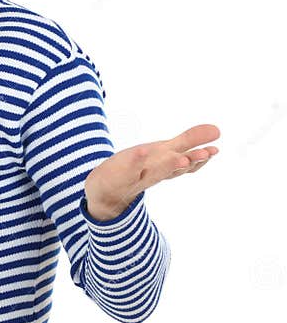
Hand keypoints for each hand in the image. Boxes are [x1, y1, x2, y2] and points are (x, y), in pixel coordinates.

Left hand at [84, 123, 220, 219]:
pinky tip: (142, 151)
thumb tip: (217, 129)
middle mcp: (153, 174)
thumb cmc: (139, 169)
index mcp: (164, 168)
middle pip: (172, 169)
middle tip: (205, 154)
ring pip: (154, 172)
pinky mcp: (117, 173)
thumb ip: (189, 141)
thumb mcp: (163, 152)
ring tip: (181, 157)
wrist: (106, 193)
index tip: (214, 150)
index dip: (199, 159)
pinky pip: (127, 168)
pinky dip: (135, 161)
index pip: (185, 164)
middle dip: (188, 162)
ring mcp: (135, 175)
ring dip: (168, 165)